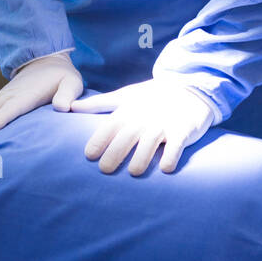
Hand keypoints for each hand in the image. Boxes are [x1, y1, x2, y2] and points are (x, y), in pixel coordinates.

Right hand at [0, 52, 82, 137]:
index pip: (14, 106)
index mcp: (29, 93)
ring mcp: (4, 95)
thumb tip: (62, 108)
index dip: (2, 117)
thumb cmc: (62, 78)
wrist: (47, 62)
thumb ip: (68, 94)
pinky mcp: (0, 98)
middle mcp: (12, 94)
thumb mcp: (72, 83)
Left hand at [70, 78, 216, 174]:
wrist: (191, 88)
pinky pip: (177, 144)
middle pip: (127, 136)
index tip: (89, 155)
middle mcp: (144, 118)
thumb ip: (99, 103)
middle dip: (116, 152)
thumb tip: (71, 106)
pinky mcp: (183, 131)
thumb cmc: (154, 96)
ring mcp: (164, 124)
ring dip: (142, 156)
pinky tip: (166, 168)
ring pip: (151, 141)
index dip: (100, 140)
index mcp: (129, 111)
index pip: (111, 126)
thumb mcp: (126, 95)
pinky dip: (172, 155)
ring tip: (134, 172)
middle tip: (105, 169)